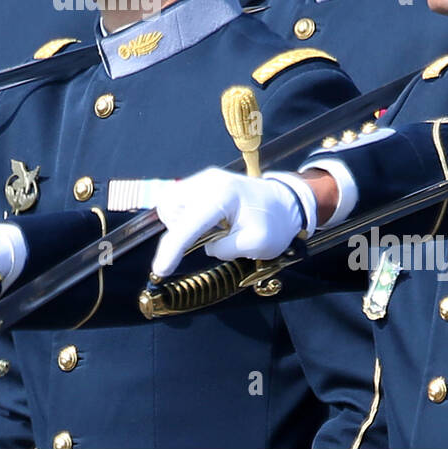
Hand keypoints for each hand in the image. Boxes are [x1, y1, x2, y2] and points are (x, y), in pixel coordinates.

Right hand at [150, 168, 315, 278]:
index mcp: (222, 197)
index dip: (171, 250)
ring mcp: (205, 178)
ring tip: (210, 231)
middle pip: (170, 207)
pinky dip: (187, 214)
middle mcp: (208, 181)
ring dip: (181, 222)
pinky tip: (208, 222)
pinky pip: (181, 198)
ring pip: (172, 201)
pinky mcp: (205, 180)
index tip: (160, 270)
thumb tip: (207, 246)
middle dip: (178, 230)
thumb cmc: (275, 224)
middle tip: (205, 239)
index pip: (188, 225)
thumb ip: (225, 249)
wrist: (287, 202)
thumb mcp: (256, 245)